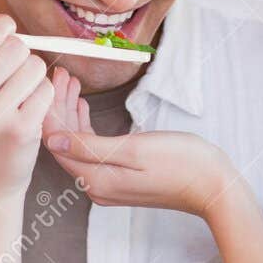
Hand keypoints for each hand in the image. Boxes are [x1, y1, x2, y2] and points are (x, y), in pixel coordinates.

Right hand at [0, 12, 54, 201]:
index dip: (4, 29)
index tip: (6, 38)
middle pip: (15, 47)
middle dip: (22, 55)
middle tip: (14, 74)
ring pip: (35, 67)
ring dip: (34, 77)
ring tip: (20, 96)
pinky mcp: (21, 131)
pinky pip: (46, 91)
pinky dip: (43, 97)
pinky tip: (29, 112)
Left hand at [44, 68, 237, 216]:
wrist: (212, 186)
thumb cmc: (181, 163)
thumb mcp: (134, 149)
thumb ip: (90, 146)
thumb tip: (53, 139)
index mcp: (97, 180)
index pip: (57, 144)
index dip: (50, 112)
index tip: (49, 82)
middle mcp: (97, 186)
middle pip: (65, 144)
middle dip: (59, 108)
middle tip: (62, 75)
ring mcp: (109, 184)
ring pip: (78, 145)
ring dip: (72, 114)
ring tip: (72, 83)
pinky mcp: (120, 178)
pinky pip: (93, 151)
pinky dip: (86, 127)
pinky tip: (84, 107)